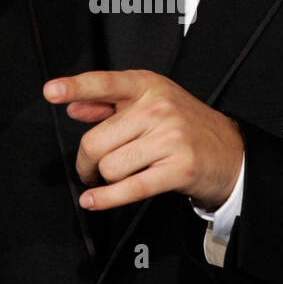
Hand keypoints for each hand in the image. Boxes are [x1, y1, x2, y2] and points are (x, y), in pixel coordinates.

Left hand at [42, 69, 242, 210]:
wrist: (231, 152)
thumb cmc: (186, 125)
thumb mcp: (151, 102)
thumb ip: (109, 104)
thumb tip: (75, 107)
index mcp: (148, 86)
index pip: (105, 83)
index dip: (75, 87)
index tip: (51, 91)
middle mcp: (159, 108)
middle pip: (96, 141)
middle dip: (87, 162)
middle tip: (92, 167)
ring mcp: (170, 138)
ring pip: (110, 167)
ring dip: (105, 180)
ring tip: (117, 176)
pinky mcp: (178, 169)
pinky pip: (130, 187)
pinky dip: (106, 199)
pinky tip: (95, 200)